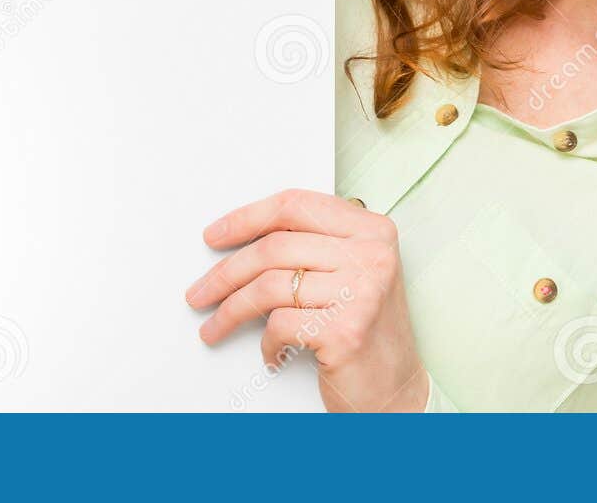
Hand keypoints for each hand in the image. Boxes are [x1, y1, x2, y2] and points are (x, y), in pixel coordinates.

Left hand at [187, 187, 430, 411]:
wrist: (396, 391)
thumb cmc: (367, 332)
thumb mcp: (350, 273)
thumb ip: (313, 247)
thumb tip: (244, 239)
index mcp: (372, 230)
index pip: (295, 206)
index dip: (247, 218)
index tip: (216, 235)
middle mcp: (371, 255)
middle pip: (274, 247)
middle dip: (226, 273)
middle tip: (200, 293)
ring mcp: (362, 291)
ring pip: (269, 286)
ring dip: (231, 310)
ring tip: (216, 326)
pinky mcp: (346, 330)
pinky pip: (279, 324)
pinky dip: (266, 343)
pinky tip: (272, 353)